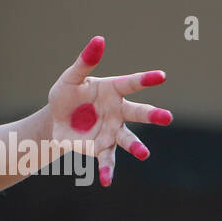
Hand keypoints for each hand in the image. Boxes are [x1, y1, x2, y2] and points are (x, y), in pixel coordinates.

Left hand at [46, 36, 171, 187]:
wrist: (53, 122)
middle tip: (167, 118)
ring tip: (144, 154)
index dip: (146, 79)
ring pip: (127, 139)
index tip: (161, 76)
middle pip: (138, 112)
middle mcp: (118, 111)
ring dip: (136, 146)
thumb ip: (85, 62)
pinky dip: (107, 170)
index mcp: (113, 90)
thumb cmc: (66, 97)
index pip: (132, 83)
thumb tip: (99, 39)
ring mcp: (111, 131)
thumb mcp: (70, 79)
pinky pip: (106, 160)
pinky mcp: (100, 148)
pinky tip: (106, 181)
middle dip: (152, 115)